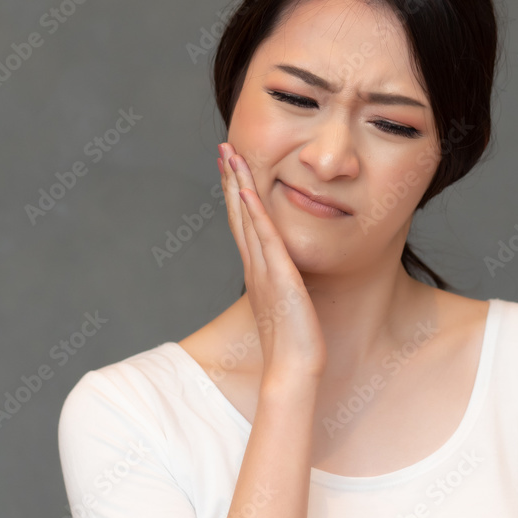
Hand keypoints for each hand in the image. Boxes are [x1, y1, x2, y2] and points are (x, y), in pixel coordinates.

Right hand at [218, 142, 325, 382]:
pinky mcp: (279, 277)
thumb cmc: (294, 343)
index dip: (236, 194)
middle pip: (238, 214)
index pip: (243, 224)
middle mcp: (255, 266)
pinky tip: (250, 190)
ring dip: (238, 185)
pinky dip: (255, 213)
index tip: (232, 168)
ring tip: (230, 155)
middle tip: (223, 148)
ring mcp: (264, 270)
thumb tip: (288, 273)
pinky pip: (265, 238)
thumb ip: (284, 285)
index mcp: (258, 271)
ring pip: (246, 219)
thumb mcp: (288, 304)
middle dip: (231, 179)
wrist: (292, 369)